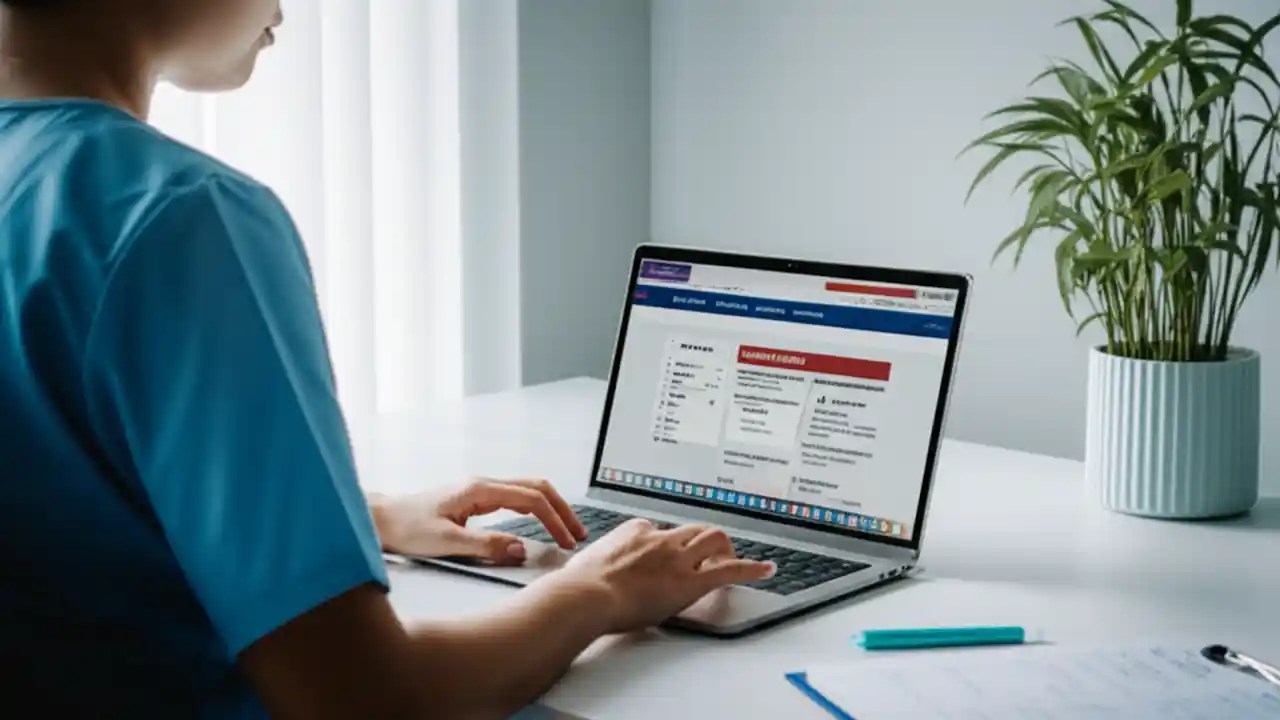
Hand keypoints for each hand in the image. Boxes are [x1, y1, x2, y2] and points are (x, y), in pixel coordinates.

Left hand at [369, 478, 588, 563]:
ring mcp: (480, 490)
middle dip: (562, 510)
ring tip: (567, 532)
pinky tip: (541, 525)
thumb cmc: (405, 528)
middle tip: (578, 535)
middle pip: (537, 488)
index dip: (555, 519)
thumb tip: (520, 548)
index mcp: (479, 490)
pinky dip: (536, 510)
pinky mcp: (476, 499)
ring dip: (551, 509)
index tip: (568, 541)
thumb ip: (484, 546)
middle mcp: (483, 485)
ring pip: (528, 491)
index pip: (531, 499)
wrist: (381, 520)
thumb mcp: (444, 542)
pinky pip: (516, 498)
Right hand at [542, 519, 774, 633]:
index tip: (665, 555)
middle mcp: (660, 539)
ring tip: (731, 559)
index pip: (657, 530)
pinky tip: (767, 569)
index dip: (664, 544)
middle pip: (691, 530)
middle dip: (702, 540)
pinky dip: (753, 568)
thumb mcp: (584, 564)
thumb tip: (585, 571)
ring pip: (713, 539)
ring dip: (725, 549)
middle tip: (708, 554)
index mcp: (634, 532)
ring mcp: (678, 557)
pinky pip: (730, 569)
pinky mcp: (691, 580)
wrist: (586, 595)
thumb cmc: (579, 586)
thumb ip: (594, 563)